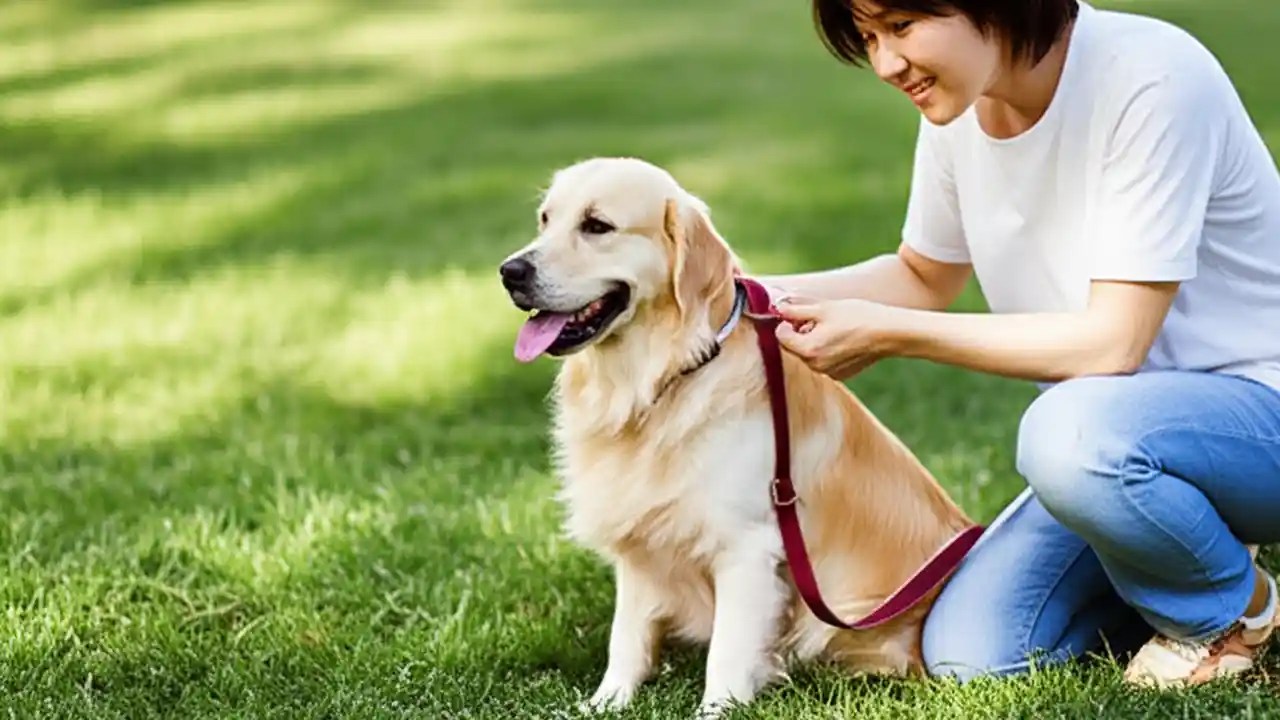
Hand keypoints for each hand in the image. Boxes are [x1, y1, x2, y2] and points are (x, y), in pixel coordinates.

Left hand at [772, 295, 899, 379]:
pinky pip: (822, 361)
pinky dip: (826, 350)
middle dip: (799, 332)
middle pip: (792, 346)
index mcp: (807, 350)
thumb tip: (777, 307)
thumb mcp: (824, 308)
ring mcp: (827, 372)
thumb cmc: (858, 317)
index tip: (802, 314)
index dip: (788, 321)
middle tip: (819, 319)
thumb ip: (796, 310)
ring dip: (812, 341)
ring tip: (834, 328)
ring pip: (808, 354)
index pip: (780, 335)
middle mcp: (814, 366)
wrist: (889, 333)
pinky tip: (842, 339)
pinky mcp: (839, 375)